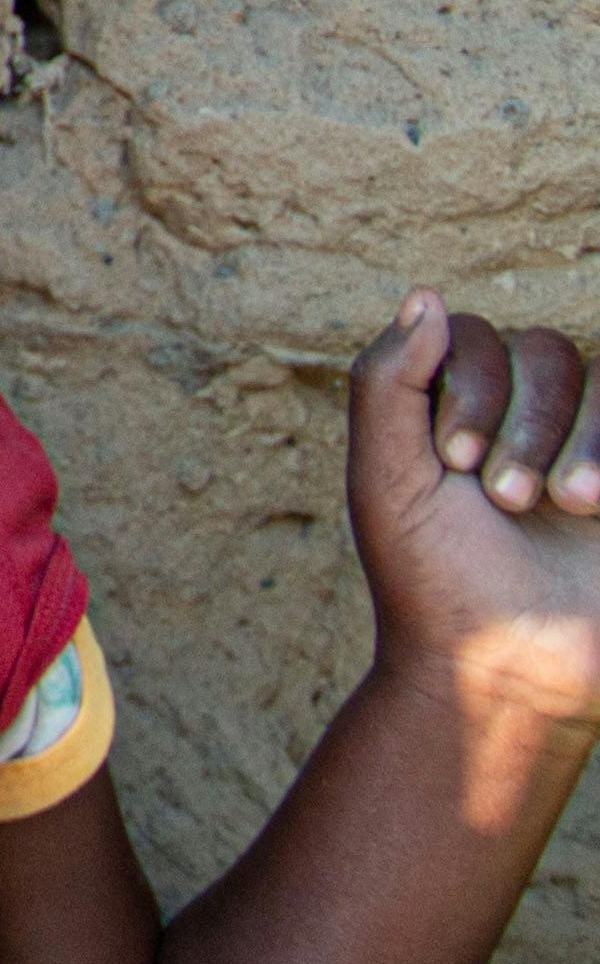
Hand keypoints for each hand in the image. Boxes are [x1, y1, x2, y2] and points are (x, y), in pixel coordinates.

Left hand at [347, 293, 599, 771]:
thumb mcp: (386, 478)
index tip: (454, 460)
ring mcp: (585, 451)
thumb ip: (389, 381)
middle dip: (524, 419)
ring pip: (598, 380)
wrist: (507, 670)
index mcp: (457, 410)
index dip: (471, 386)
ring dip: (574, 440)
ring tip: (560, 507)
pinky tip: (590, 506)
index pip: (476, 336)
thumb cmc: (434, 579)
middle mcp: (525, 420)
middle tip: (506, 498)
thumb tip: (424, 293)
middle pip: (545, 351)